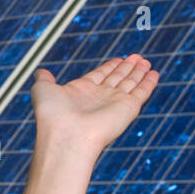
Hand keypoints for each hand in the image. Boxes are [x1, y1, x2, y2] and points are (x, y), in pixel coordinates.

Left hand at [30, 53, 159, 156]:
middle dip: (127, 68)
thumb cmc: (52, 115)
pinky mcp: (128, 108)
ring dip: (138, 72)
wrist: (67, 136)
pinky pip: (141, 92)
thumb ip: (44, 79)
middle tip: (137, 57)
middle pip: (116, 78)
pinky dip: (148, 83)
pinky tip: (154, 73)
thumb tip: (41, 72)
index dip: (110, 67)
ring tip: (146, 61)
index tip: (119, 59)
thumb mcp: (43, 90)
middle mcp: (98, 98)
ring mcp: (114, 103)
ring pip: (130, 83)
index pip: (100, 76)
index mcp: (81, 92)